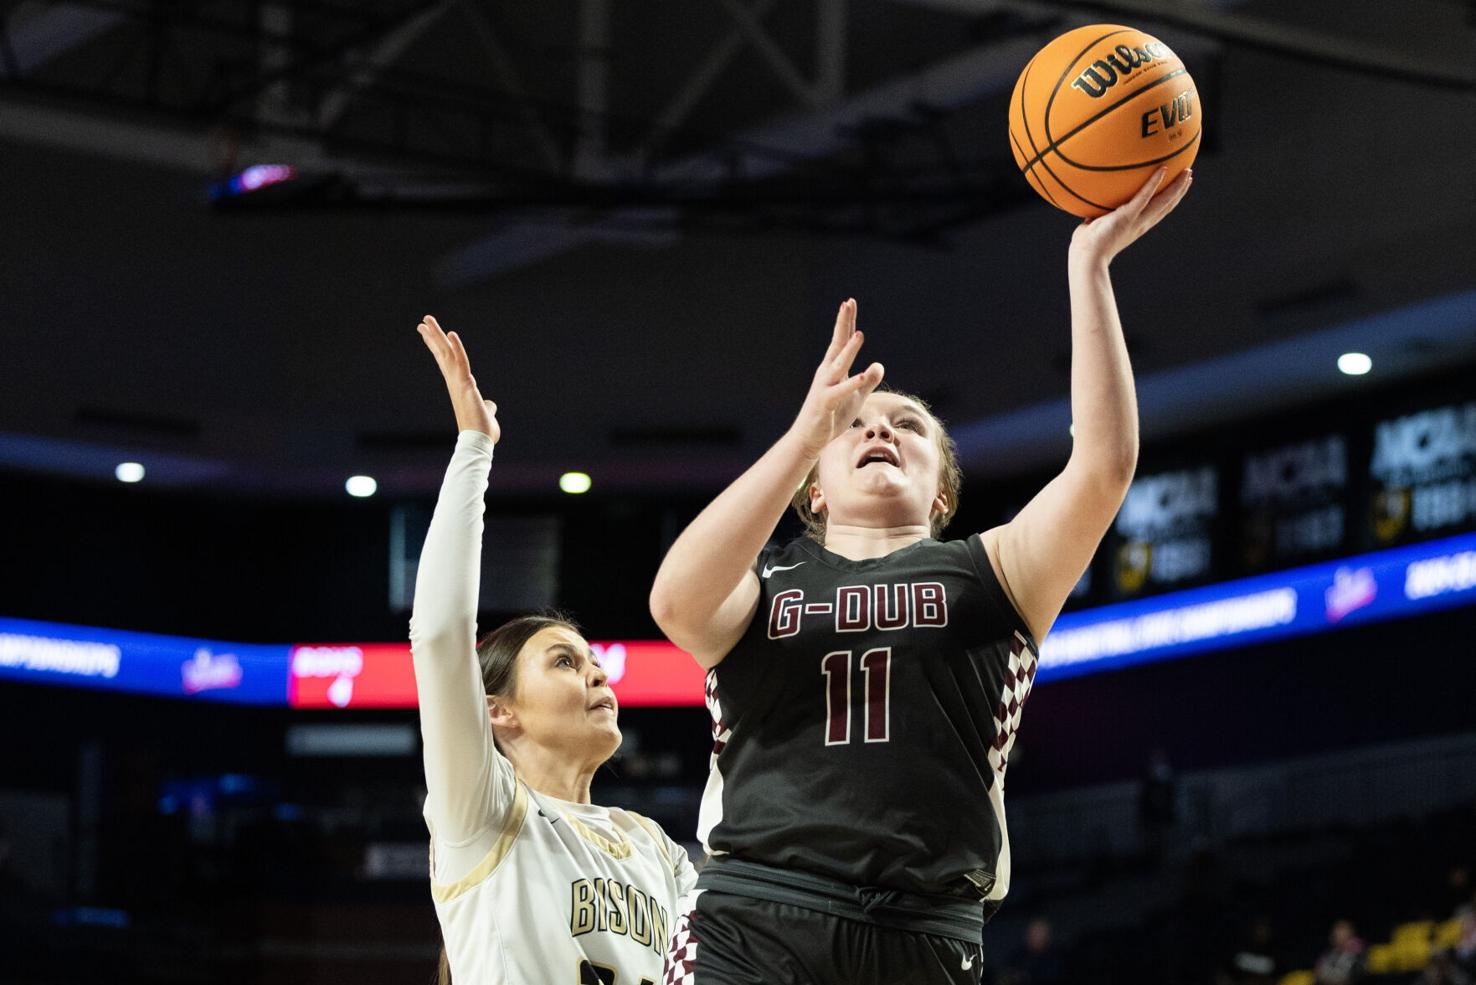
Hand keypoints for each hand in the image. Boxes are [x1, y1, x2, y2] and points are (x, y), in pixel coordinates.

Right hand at [417, 315, 500, 443]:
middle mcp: (455, 382)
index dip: (437, 346)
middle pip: (442, 354)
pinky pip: (461, 362)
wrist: (480, 442)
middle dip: (433, 337)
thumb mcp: (485, 412)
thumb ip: (487, 405)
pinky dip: (457, 348)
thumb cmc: (482, 431)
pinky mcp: (466, 385)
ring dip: (437, 335)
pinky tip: (451, 334)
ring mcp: (458, 382)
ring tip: (427, 319)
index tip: (428, 333)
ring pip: (447, 354)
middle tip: (423, 321)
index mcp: (459, 385)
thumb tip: (490, 405)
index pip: (445, 361)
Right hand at [786, 299, 884, 457]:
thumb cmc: (831, 416)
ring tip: (859, 334)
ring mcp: (825, 388)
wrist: (808, 438)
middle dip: (842, 324)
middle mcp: (827, 374)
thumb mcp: (855, 397)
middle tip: (847, 303)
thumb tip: (878, 365)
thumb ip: (867, 380)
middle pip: (837, 344)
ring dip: (849, 351)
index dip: (847, 322)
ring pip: (838, 366)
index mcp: (834, 369)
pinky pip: (839, 393)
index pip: (842, 341)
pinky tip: (860, 376)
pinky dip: (850, 385)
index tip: (850, 302)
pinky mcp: (825, 404)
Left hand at [1069, 167, 1191, 266]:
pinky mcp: (1127, 216)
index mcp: (1137, 226)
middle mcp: (1141, 223)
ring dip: (1177, 186)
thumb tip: (1091, 200)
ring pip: (1163, 201)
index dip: (1170, 199)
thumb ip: (1098, 214)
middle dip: (1179, 190)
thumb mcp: (1095, 225)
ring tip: (1187, 172)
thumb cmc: (1087, 245)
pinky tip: (1162, 169)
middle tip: (1189, 175)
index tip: (1179, 187)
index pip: (1158, 211)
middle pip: (1167, 205)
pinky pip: (1143, 196)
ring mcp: (1136, 220)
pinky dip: (1154, 183)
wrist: (1086, 257)